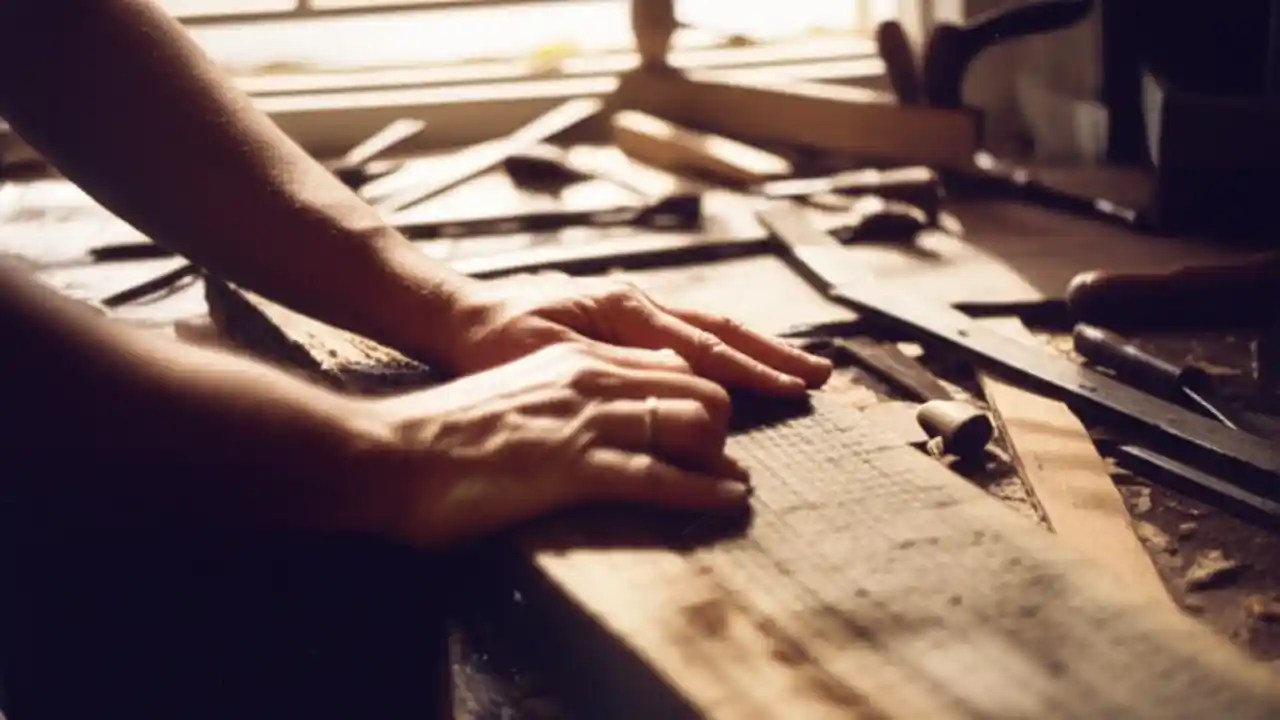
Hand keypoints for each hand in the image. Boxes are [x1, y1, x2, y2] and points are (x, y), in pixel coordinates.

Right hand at [360, 342, 749, 548]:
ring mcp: (587, 420)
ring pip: (692, 423)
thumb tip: (602, 410)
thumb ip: (564, 393)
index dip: (704, 392)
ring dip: (720, 458)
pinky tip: (727, 501)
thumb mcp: (518, 393)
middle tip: (720, 459)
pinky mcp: (576, 466)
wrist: (391, 452)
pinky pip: (663, 477)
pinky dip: (704, 491)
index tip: (716, 423)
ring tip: (730, 485)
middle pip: (696, 386)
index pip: (670, 361)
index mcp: (576, 359)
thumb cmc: (446, 435)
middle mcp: (592, 378)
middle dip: (720, 425)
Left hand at [442, 272, 831, 395]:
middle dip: (773, 354)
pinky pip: (689, 338)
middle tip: (821, 375)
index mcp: (623, 309)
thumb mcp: (552, 357)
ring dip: (757, 350)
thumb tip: (678, 374)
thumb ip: (614, 364)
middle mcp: (637, 304)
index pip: (701, 346)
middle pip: (720, 330)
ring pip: (709, 330)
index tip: (793, 389)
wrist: (462, 319)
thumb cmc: (497, 342)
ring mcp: (634, 312)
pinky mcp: (626, 325)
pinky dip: (725, 352)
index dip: (751, 371)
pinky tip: (746, 365)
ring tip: (801, 368)